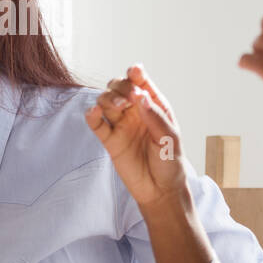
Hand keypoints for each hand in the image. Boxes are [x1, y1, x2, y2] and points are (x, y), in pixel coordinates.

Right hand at [85, 65, 187, 209]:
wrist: (160, 190)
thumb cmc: (170, 162)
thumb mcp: (170, 138)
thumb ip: (155, 117)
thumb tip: (140, 96)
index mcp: (153, 106)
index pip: (141, 83)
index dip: (136, 74)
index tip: (134, 71)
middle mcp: (135, 112)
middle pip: (119, 87)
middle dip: (121, 87)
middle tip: (129, 98)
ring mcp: (121, 125)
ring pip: (105, 101)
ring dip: (108, 98)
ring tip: (118, 107)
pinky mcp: (110, 140)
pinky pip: (96, 124)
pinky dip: (92, 115)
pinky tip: (94, 112)